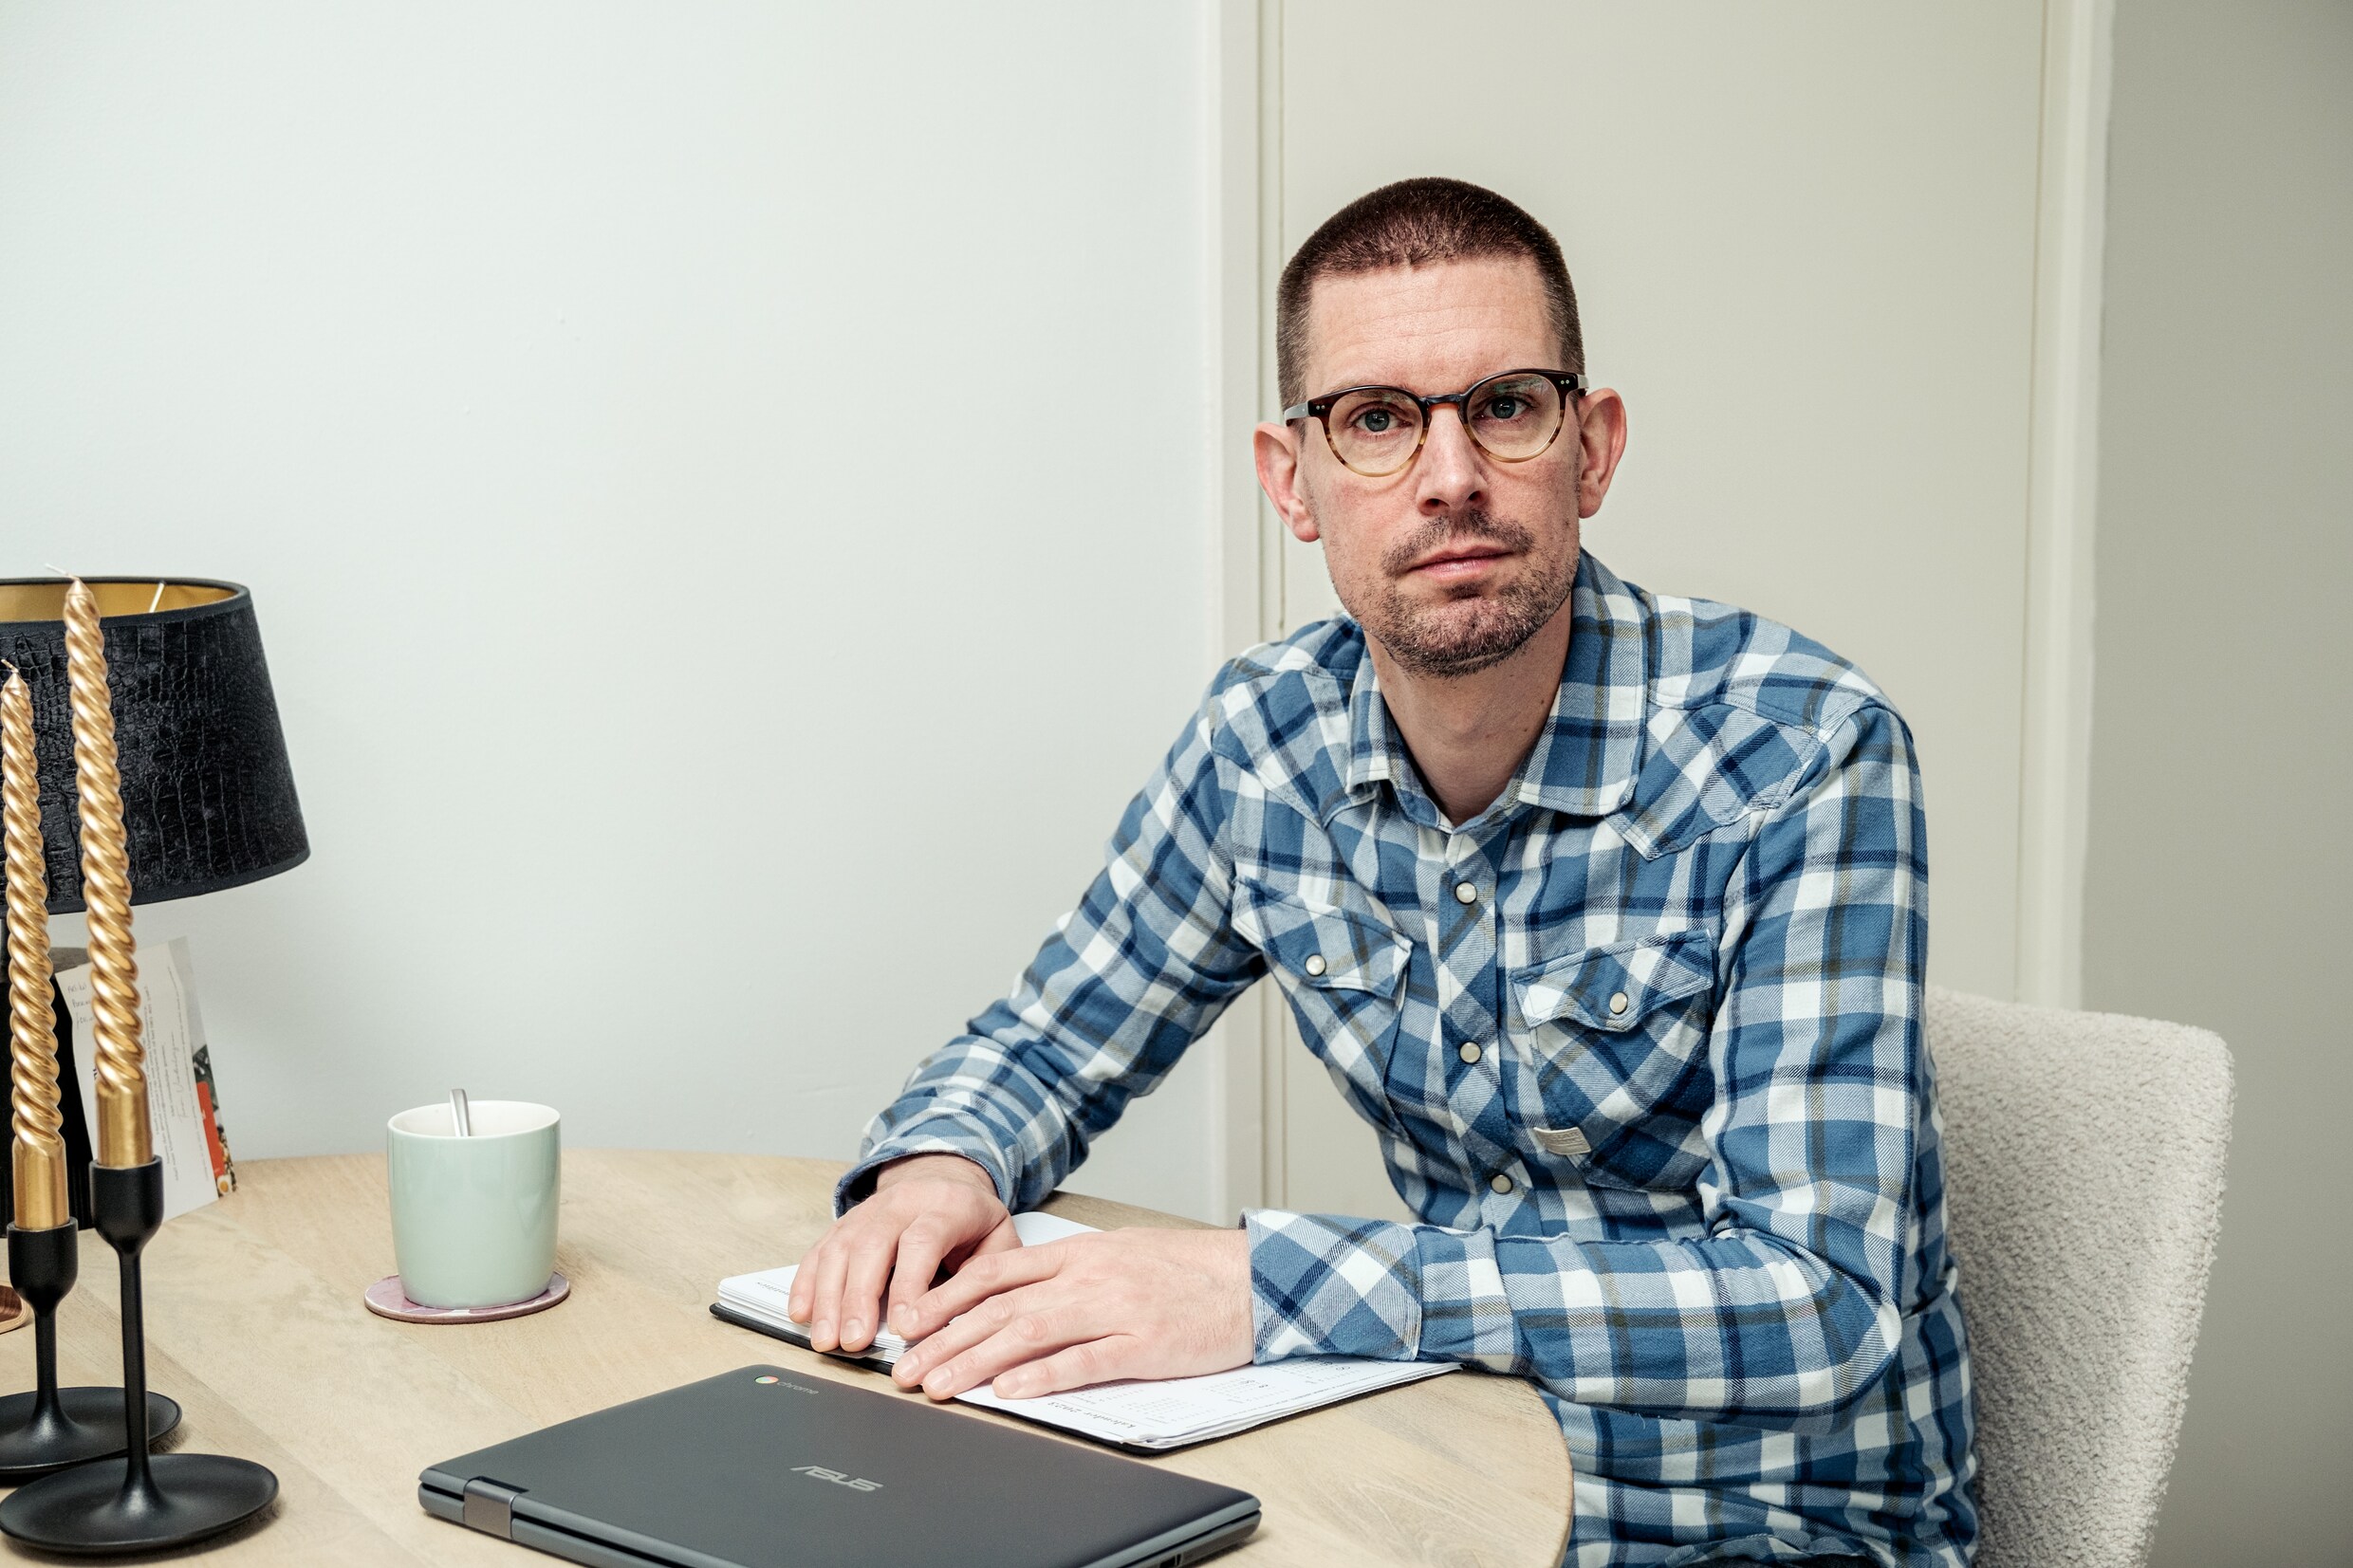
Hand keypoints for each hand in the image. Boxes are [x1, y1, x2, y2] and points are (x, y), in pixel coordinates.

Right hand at [786, 1154, 1016, 1354]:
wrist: (946, 1181)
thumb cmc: (975, 1224)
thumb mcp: (998, 1243)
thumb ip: (986, 1281)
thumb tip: (967, 1326)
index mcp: (947, 1205)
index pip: (922, 1241)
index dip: (911, 1284)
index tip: (904, 1327)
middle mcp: (902, 1202)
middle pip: (872, 1246)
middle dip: (859, 1298)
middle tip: (854, 1342)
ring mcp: (868, 1211)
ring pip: (840, 1249)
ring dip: (828, 1298)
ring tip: (826, 1340)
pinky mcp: (845, 1223)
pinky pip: (820, 1250)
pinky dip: (807, 1283)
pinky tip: (802, 1314)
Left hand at [889, 1226, 1251, 1400]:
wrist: (1251, 1277)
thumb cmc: (1184, 1270)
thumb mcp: (1117, 1254)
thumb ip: (1066, 1272)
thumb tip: (1009, 1296)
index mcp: (1078, 1252)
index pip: (995, 1272)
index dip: (945, 1297)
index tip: (908, 1322)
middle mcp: (1089, 1277)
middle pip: (1000, 1307)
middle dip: (945, 1339)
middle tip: (907, 1369)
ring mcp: (1116, 1309)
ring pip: (1030, 1333)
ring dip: (977, 1361)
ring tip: (941, 1386)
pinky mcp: (1146, 1344)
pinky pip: (1086, 1360)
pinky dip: (1044, 1376)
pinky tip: (1011, 1390)